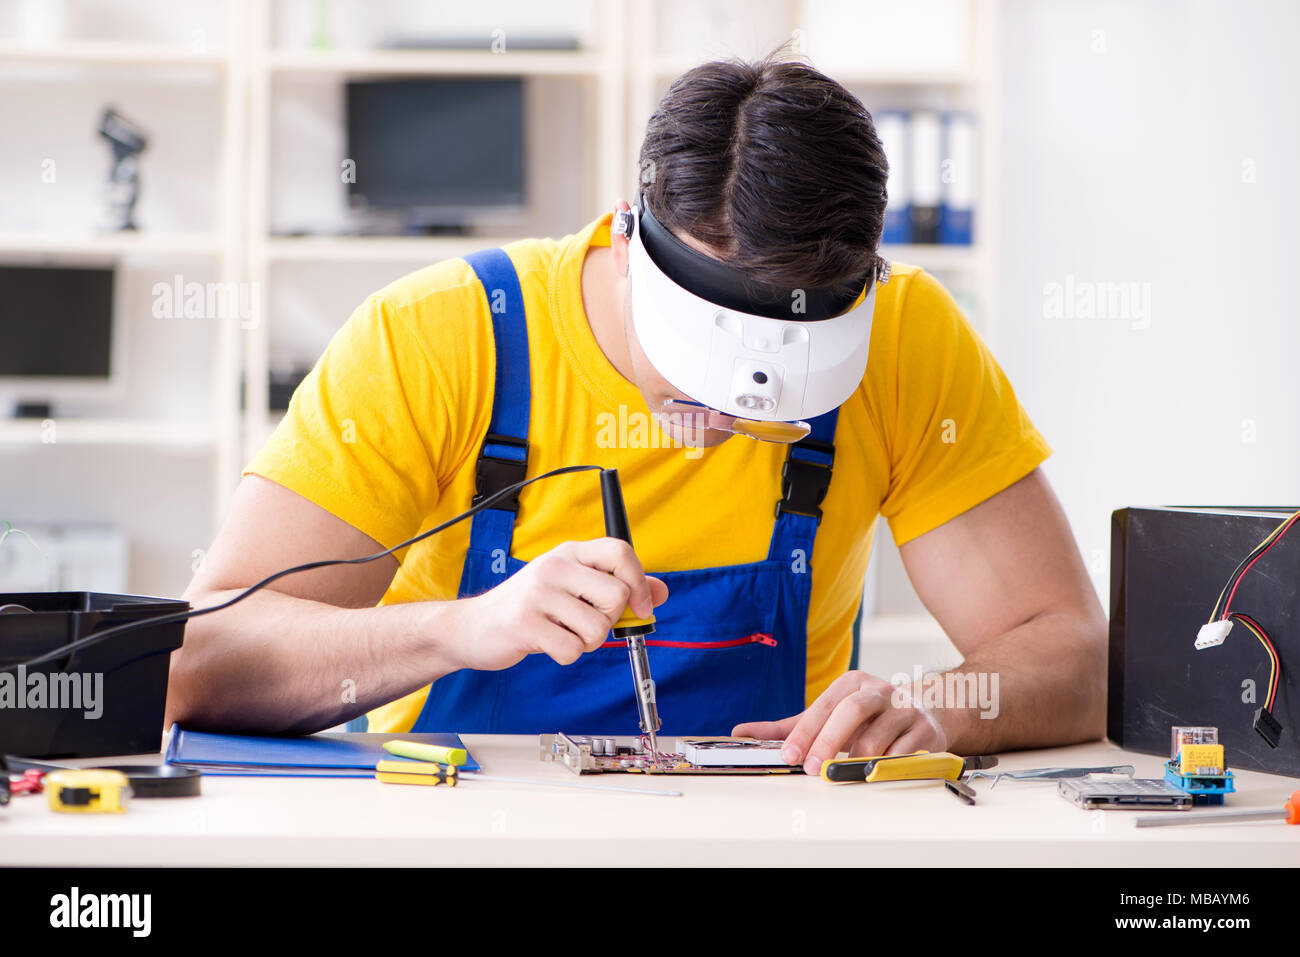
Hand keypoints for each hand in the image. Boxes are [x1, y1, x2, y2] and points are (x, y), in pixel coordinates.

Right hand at [452, 538, 668, 671]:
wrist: (472, 627)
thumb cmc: (530, 607)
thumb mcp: (573, 587)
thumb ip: (617, 586)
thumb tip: (662, 592)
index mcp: (569, 553)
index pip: (619, 551)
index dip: (640, 581)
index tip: (642, 606)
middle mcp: (555, 566)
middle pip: (617, 596)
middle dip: (610, 621)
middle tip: (586, 623)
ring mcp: (538, 594)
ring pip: (598, 629)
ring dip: (586, 643)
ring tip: (562, 633)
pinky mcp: (525, 623)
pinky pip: (572, 650)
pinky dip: (566, 656)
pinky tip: (547, 644)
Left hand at [732, 671, 947, 775]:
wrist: (925, 715)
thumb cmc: (867, 720)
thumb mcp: (828, 717)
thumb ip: (787, 727)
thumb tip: (740, 733)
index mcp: (852, 683)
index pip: (823, 705)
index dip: (805, 732)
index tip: (790, 755)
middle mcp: (879, 691)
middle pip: (852, 711)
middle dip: (829, 741)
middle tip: (813, 769)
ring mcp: (905, 709)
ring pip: (879, 736)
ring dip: (858, 760)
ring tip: (845, 773)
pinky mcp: (926, 731)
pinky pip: (903, 754)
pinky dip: (886, 767)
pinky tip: (875, 772)